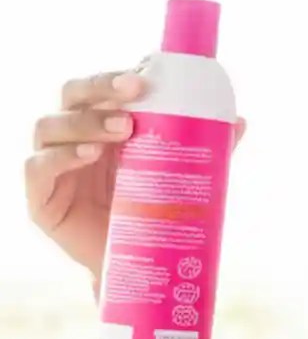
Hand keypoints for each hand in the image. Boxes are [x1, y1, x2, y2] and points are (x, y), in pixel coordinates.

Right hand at [24, 70, 246, 279]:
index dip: (120, 75)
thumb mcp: (180, 175)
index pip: (103, 86)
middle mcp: (74, 136)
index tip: (150, 72)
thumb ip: (205, 149)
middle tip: (136, 89)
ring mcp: (54, 165)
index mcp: (104, 123)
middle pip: (73, 94)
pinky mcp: (41, 198)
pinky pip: (37, 169)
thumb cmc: (156, 211)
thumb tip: (239, 121)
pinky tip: (88, 155)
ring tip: (122, 129)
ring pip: (51, 126)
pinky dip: (60, 158)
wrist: (140, 266)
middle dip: (102, 86)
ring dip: (86, 121)